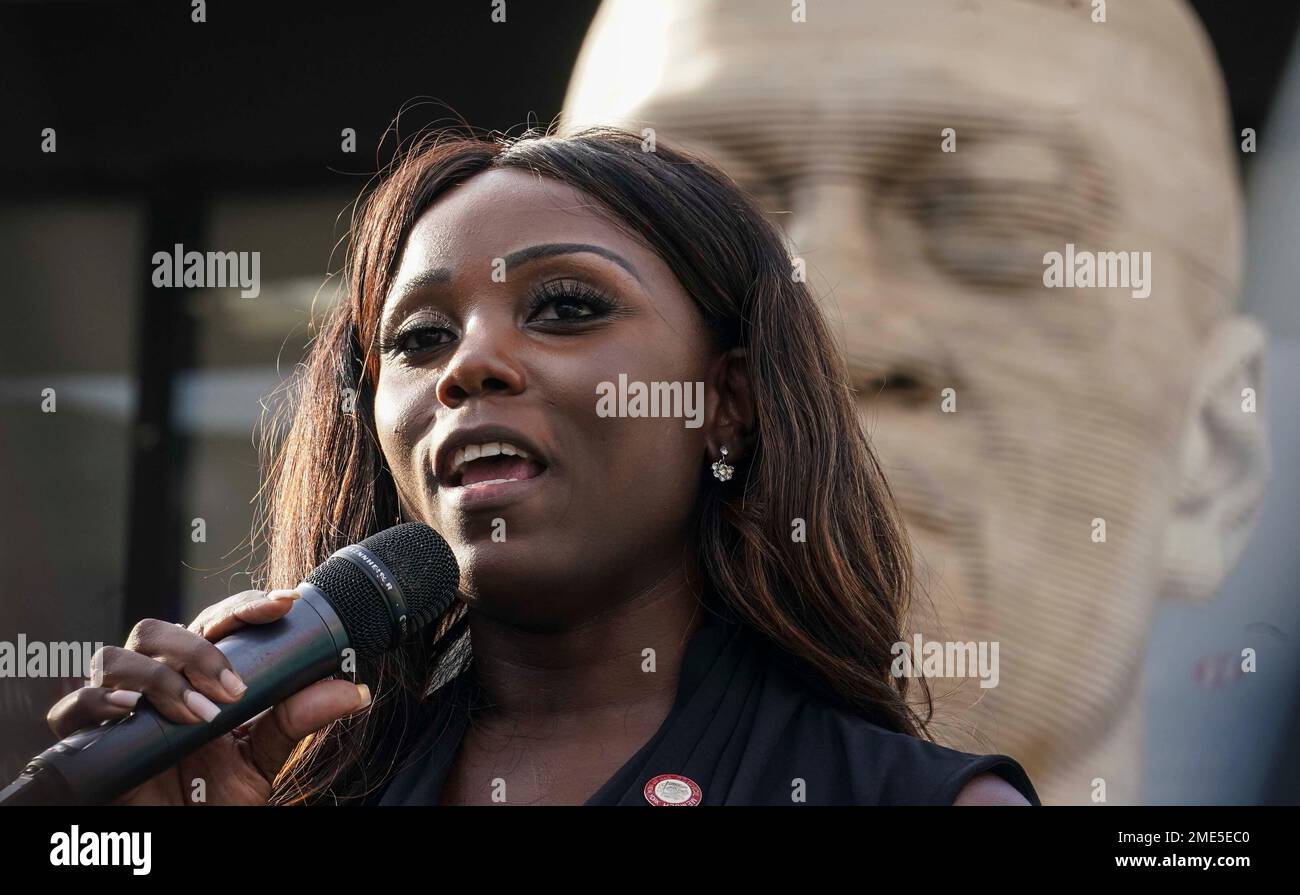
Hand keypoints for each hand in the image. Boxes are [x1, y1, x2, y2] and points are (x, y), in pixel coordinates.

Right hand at [45, 589, 369, 804]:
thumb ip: (296, 721)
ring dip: (161, 679)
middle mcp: (154, 683)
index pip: (215, 624)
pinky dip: (100, 702)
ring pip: (116, 655)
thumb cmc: (208, 800)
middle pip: (160, 629)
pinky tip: (133, 712)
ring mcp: (117, 707)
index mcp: (196, 678)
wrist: (172, 840)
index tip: (286, 603)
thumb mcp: (261, 759)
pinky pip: (74, 706)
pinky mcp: (85, 739)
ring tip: (197, 716)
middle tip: (235, 690)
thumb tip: (353, 691)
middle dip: (199, 649)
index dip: (246, 606)